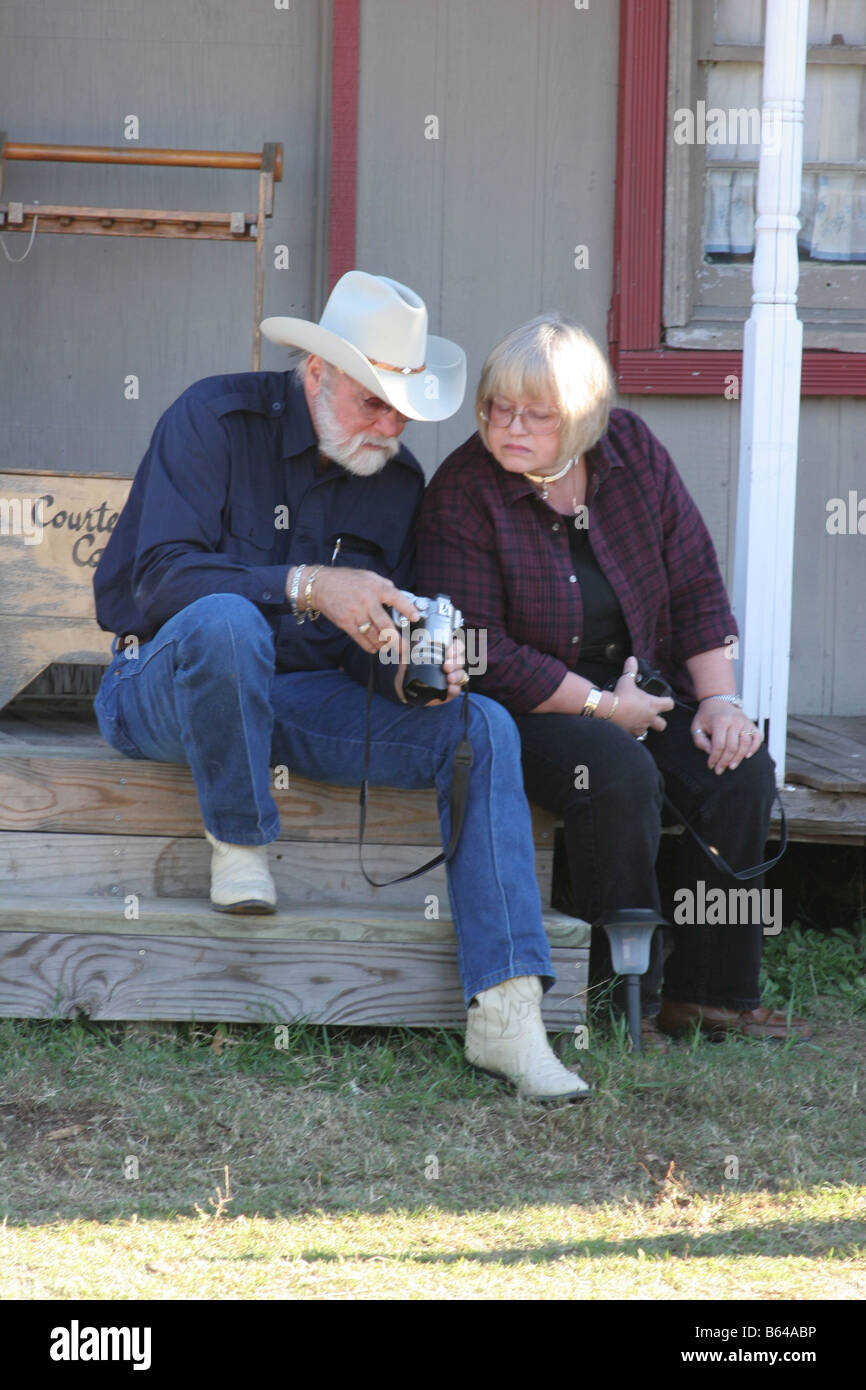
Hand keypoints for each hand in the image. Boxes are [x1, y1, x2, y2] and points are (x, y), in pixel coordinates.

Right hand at [300, 566, 418, 654]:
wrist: (320, 586)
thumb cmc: (346, 580)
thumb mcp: (368, 576)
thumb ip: (384, 586)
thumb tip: (399, 596)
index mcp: (375, 587)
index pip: (395, 598)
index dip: (407, 608)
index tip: (415, 617)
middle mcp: (367, 601)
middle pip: (385, 624)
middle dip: (397, 639)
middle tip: (404, 647)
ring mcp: (355, 613)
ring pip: (374, 635)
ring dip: (384, 645)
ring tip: (390, 648)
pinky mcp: (345, 623)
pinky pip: (360, 639)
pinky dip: (369, 646)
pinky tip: (375, 648)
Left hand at [394, 631, 467, 706]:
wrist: (403, 687)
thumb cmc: (408, 668)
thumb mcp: (407, 656)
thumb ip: (406, 647)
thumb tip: (404, 642)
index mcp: (444, 652)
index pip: (457, 646)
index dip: (457, 648)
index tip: (449, 653)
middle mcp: (450, 664)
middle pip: (461, 660)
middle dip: (455, 663)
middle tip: (446, 667)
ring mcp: (451, 678)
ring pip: (461, 674)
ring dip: (457, 675)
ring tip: (448, 678)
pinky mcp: (449, 691)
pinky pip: (457, 689)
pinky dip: (455, 689)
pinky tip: (450, 688)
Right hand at [608, 654, 673, 738]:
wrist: (608, 710)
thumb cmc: (620, 695)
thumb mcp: (626, 680)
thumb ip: (630, 670)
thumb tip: (632, 659)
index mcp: (652, 705)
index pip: (669, 705)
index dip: (668, 702)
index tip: (664, 700)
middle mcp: (649, 718)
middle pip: (663, 724)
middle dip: (659, 721)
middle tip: (651, 714)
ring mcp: (640, 727)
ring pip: (648, 731)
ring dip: (644, 726)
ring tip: (637, 720)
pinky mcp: (630, 733)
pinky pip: (635, 735)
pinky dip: (632, 731)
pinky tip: (627, 725)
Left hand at [692, 699, 761, 773]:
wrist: (718, 700)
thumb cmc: (706, 716)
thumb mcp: (697, 726)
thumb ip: (700, 741)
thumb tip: (711, 753)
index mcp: (720, 721)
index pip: (719, 745)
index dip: (715, 758)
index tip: (711, 766)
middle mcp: (734, 721)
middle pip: (732, 747)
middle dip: (725, 761)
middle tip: (720, 770)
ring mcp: (745, 722)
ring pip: (745, 744)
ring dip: (738, 758)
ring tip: (731, 766)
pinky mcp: (751, 724)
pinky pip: (757, 738)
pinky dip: (754, 748)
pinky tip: (746, 756)